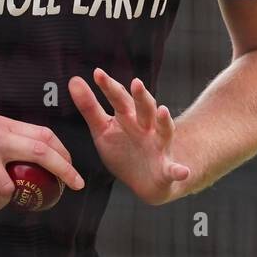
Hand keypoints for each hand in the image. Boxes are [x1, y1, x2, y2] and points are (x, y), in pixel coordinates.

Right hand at [0, 100, 85, 212]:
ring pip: (11, 182)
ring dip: (12, 199)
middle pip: (41, 152)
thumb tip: (21, 155)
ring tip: (1, 203)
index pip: (43, 134)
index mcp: (3, 124)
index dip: (62, 150)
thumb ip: (2, 136)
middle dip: (64, 169)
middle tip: (75, 185)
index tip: (71, 165)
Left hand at [68, 68, 189, 205]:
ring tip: (163, 112)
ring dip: (165, 122)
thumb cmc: (123, 151)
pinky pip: (173, 170)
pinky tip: (183, 171)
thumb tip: (74, 80)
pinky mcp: (166, 169)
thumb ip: (89, 106)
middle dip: (141, 96)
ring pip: (164, 131)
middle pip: (145, 109)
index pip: (120, 98)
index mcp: (129, 117)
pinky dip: (179, 171)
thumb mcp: (103, 129)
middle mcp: (146, 128)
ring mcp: (158, 146)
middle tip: (136, 83)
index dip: (109, 86)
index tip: (97, 74)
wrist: (145, 182)